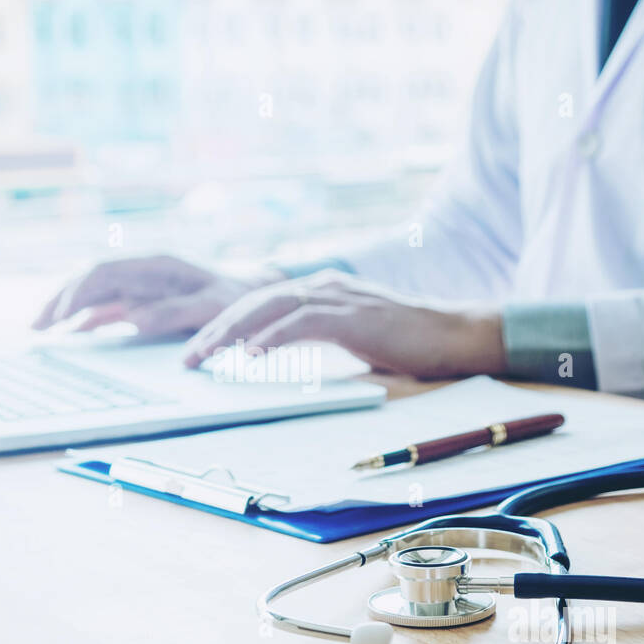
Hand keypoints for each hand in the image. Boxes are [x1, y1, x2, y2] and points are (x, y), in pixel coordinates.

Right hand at [32, 254, 283, 335]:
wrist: (255, 293)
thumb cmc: (237, 299)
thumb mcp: (212, 306)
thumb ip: (175, 311)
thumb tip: (133, 318)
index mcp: (156, 266)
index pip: (103, 273)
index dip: (76, 293)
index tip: (58, 317)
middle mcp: (144, 271)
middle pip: (90, 280)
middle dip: (60, 300)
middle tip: (35, 327)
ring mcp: (142, 285)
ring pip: (94, 292)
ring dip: (67, 308)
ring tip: (41, 330)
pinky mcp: (145, 299)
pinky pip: (108, 306)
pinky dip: (85, 318)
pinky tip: (70, 334)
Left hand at [181, 270, 505, 378]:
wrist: (457, 335)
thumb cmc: (408, 343)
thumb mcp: (351, 339)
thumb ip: (318, 340)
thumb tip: (282, 358)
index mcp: (321, 290)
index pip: (260, 302)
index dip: (224, 324)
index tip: (197, 350)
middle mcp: (324, 285)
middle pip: (254, 301)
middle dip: (215, 329)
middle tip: (186, 357)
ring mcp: (339, 296)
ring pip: (270, 307)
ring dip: (232, 332)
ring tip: (205, 357)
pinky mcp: (354, 315)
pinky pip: (302, 323)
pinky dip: (272, 338)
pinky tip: (249, 356)